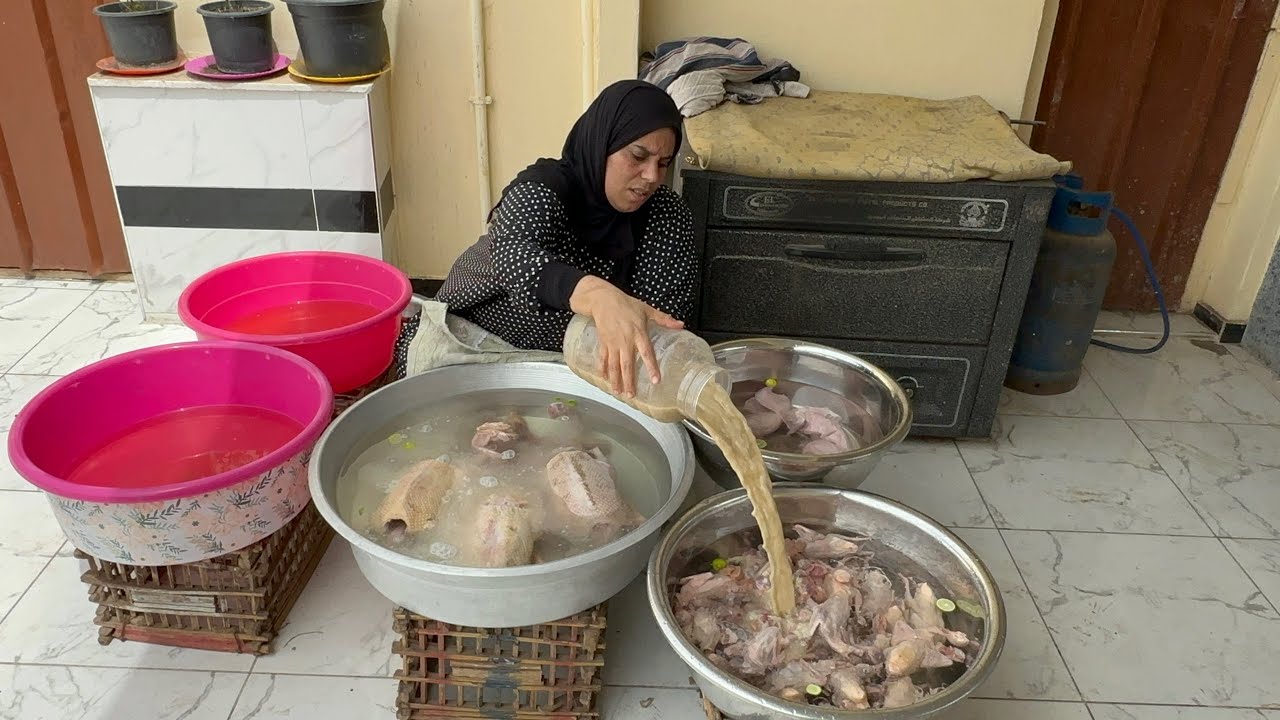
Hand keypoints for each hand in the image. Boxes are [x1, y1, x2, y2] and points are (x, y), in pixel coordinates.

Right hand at [569, 275, 683, 396]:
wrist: (603, 299)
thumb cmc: (626, 304)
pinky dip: (602, 369)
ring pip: (613, 365)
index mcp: (638, 333)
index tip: (655, 380)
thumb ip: (664, 319)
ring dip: (615, 379)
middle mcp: (625, 341)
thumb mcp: (647, 309)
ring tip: (618, 392)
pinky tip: (603, 378)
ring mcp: (612, 343)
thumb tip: (680, 325)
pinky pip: (602, 358)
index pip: (646, 353)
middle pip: (627, 364)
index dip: (651, 367)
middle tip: (631, 395)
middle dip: (628, 381)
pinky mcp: (603, 342)